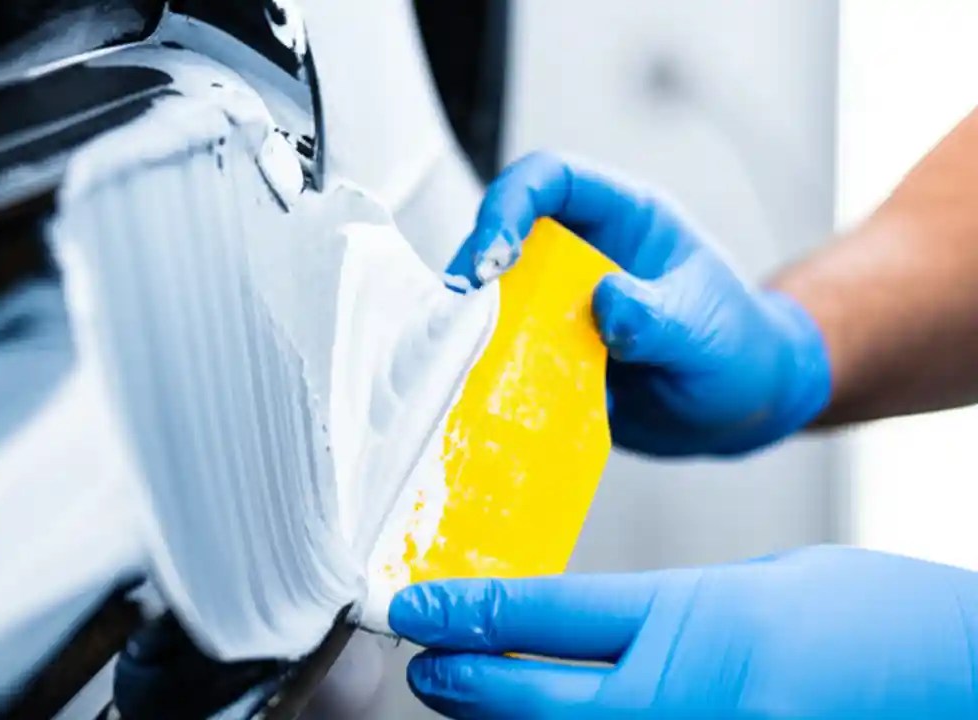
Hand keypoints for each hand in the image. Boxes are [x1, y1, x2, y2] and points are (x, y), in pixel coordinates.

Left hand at [389, 545, 977, 717]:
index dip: (467, 611)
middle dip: (463, 679)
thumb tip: (599, 633)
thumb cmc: (880, 626)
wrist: (969, 683)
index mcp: (696, 621)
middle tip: (421, 662)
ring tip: (463, 697)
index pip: (544, 615)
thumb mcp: (764, 585)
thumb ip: (674, 611)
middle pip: (532, 695)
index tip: (418, 606)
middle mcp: (686, 700)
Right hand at [446, 152, 830, 455]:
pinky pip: (510, 355)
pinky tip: (510, 401)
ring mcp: (562, 305)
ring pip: (497, 303)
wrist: (741, 408)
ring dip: (483, 333)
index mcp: (623, 218)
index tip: (494, 259)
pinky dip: (501, 376)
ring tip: (483, 365)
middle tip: (465, 322)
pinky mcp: (551, 353)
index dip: (510, 204)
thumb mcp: (706, 332)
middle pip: (503, 240)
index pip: (551, 180)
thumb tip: (604, 303)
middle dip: (476, 277)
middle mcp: (582, 254)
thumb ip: (658, 317)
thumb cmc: (738, 350)